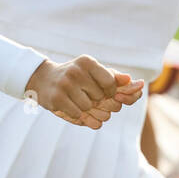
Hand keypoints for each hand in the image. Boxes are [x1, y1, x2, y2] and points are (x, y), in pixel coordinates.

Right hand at [25, 56, 143, 129]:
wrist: (43, 79)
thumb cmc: (75, 77)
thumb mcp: (93, 73)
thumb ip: (115, 78)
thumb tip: (135, 82)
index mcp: (87, 62)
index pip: (110, 83)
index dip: (110, 92)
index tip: (103, 91)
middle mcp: (75, 71)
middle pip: (100, 98)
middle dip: (97, 101)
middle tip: (87, 96)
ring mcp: (64, 85)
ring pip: (89, 108)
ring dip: (86, 109)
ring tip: (78, 101)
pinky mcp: (56, 99)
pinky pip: (78, 115)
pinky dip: (77, 115)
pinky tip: (70, 106)